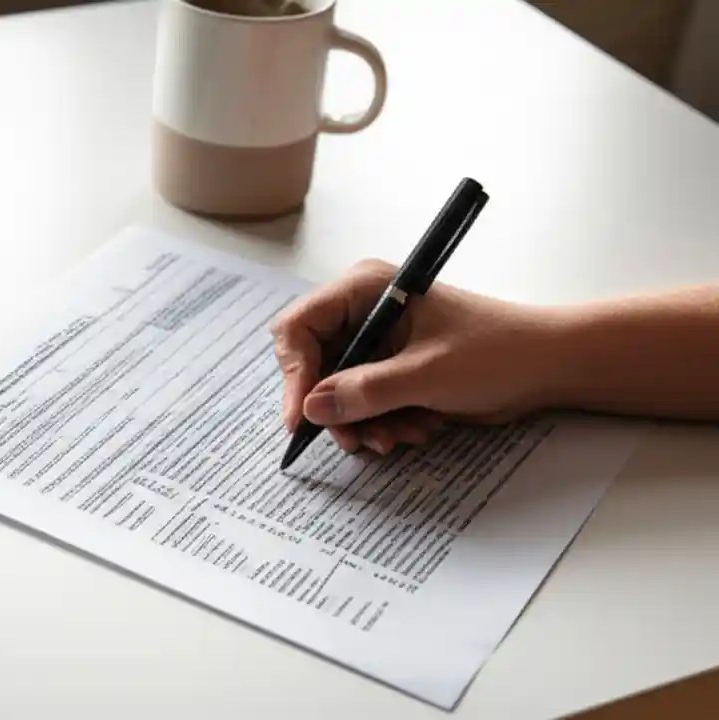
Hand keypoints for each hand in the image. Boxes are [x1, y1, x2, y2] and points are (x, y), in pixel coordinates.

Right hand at [270, 260, 562, 454]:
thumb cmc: (497, 352)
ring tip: (399, 437)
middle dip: (337, 408)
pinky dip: (382, 422)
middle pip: (314, 365)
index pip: (300, 328)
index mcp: (365, 289)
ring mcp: (378, 341)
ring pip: (338, 391)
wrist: (548, 366)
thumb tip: (312, 408)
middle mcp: (363, 311)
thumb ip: (365, 392)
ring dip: (364, 422)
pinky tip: (414, 428)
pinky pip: (364, 402)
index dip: (295, 375)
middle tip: (356, 440)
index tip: (302, 419)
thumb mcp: (427, 375)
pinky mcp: (392, 368)